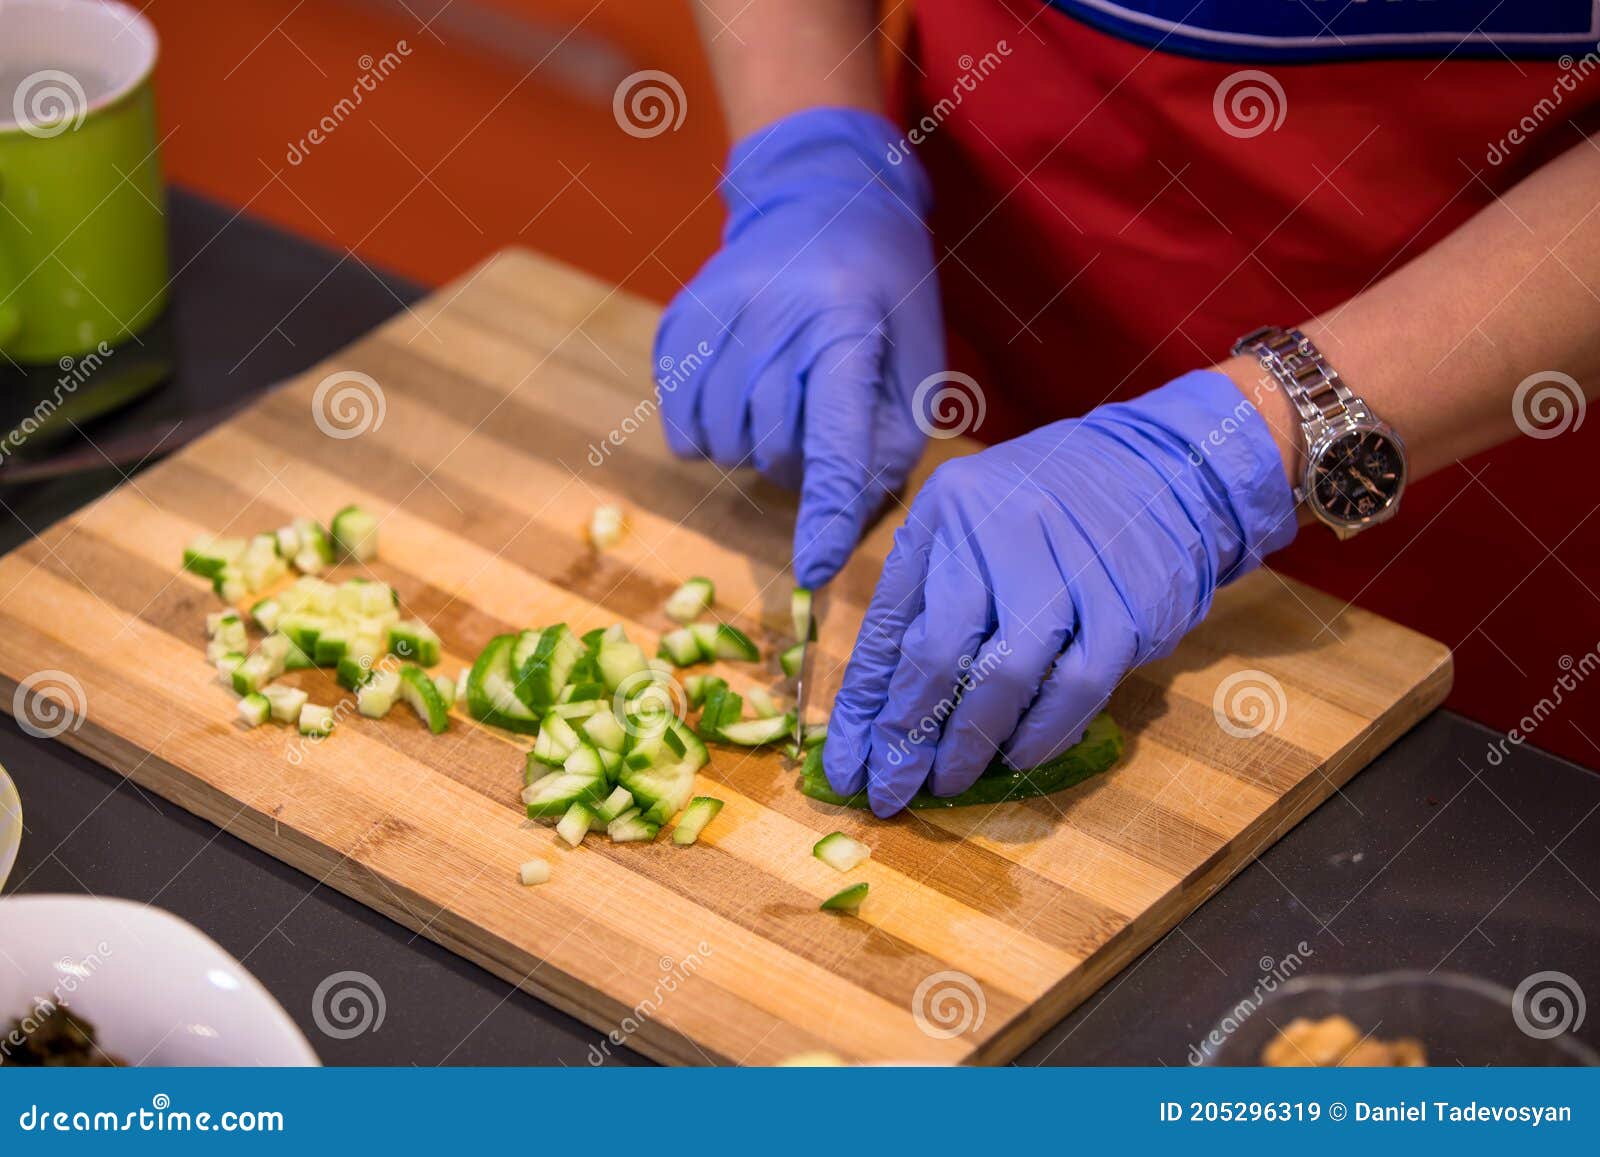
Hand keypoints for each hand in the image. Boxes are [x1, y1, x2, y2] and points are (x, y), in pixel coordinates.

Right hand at [653, 108, 943, 587]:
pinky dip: (707, 432)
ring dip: (749, 451)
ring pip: (717, 442)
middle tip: (814, 431)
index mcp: (846, 323)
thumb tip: (845, 519)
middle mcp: (774, 312)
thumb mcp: (915, 362)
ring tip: (776, 406)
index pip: (834, 439)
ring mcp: (715, 311)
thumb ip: (889, 443)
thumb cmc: (883, 293)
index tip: (816, 569)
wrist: (821, 195)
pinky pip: (678, 421)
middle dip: (796, 466)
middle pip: (771, 446)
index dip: (827, 511)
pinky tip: (737, 395)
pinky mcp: (677, 319)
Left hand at [823, 370, 1298, 815]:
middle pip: (939, 651)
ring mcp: (1070, 563)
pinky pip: (1078, 686)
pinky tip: (1020, 755)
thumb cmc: (1039, 517)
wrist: (1161, 471)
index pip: (889, 625)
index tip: (848, 771)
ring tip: (952, 780)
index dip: (864, 708)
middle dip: (909, 736)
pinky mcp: (1128, 601)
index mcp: (947, 511)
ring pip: (1007, 675)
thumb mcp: (965, 533)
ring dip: (974, 742)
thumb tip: (873, 717)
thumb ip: (920, 608)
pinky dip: (1043, 732)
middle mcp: (1002, 528)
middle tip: (896, 790)